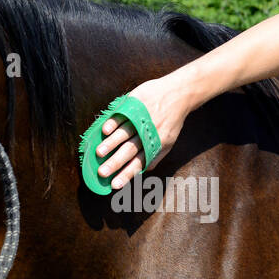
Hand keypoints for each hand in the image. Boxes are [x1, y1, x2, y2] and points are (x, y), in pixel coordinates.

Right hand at [93, 75, 191, 189]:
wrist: (179, 94)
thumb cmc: (172, 120)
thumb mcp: (169, 141)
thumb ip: (156, 155)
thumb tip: (145, 170)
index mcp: (154, 144)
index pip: (138, 163)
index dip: (126, 174)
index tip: (114, 185)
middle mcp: (147, 133)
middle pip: (129, 150)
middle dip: (115, 162)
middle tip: (101, 172)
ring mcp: (141, 118)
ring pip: (124, 133)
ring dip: (111, 143)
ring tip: (99, 153)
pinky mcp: (136, 104)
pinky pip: (123, 114)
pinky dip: (114, 122)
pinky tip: (105, 130)